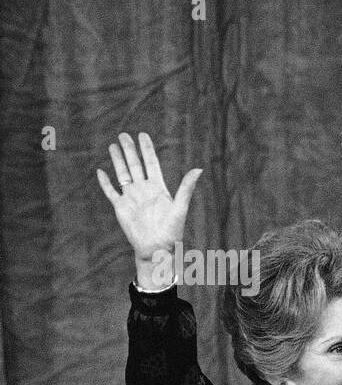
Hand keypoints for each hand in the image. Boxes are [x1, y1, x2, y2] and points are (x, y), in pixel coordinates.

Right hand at [96, 132, 201, 285]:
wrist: (157, 249)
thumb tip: (198, 169)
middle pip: (135, 165)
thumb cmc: (172, 232)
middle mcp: (144, 190)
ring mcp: (131, 198)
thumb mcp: (180, 207)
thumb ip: (186, 188)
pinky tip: (100, 171)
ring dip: (117, 160)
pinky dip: (105, 182)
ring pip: (122, 174)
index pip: (151, 163)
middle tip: (123, 134)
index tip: (142, 134)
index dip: (146, 149)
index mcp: (158, 188)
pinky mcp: (120, 207)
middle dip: (129, 149)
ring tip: (113, 146)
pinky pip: (111, 191)